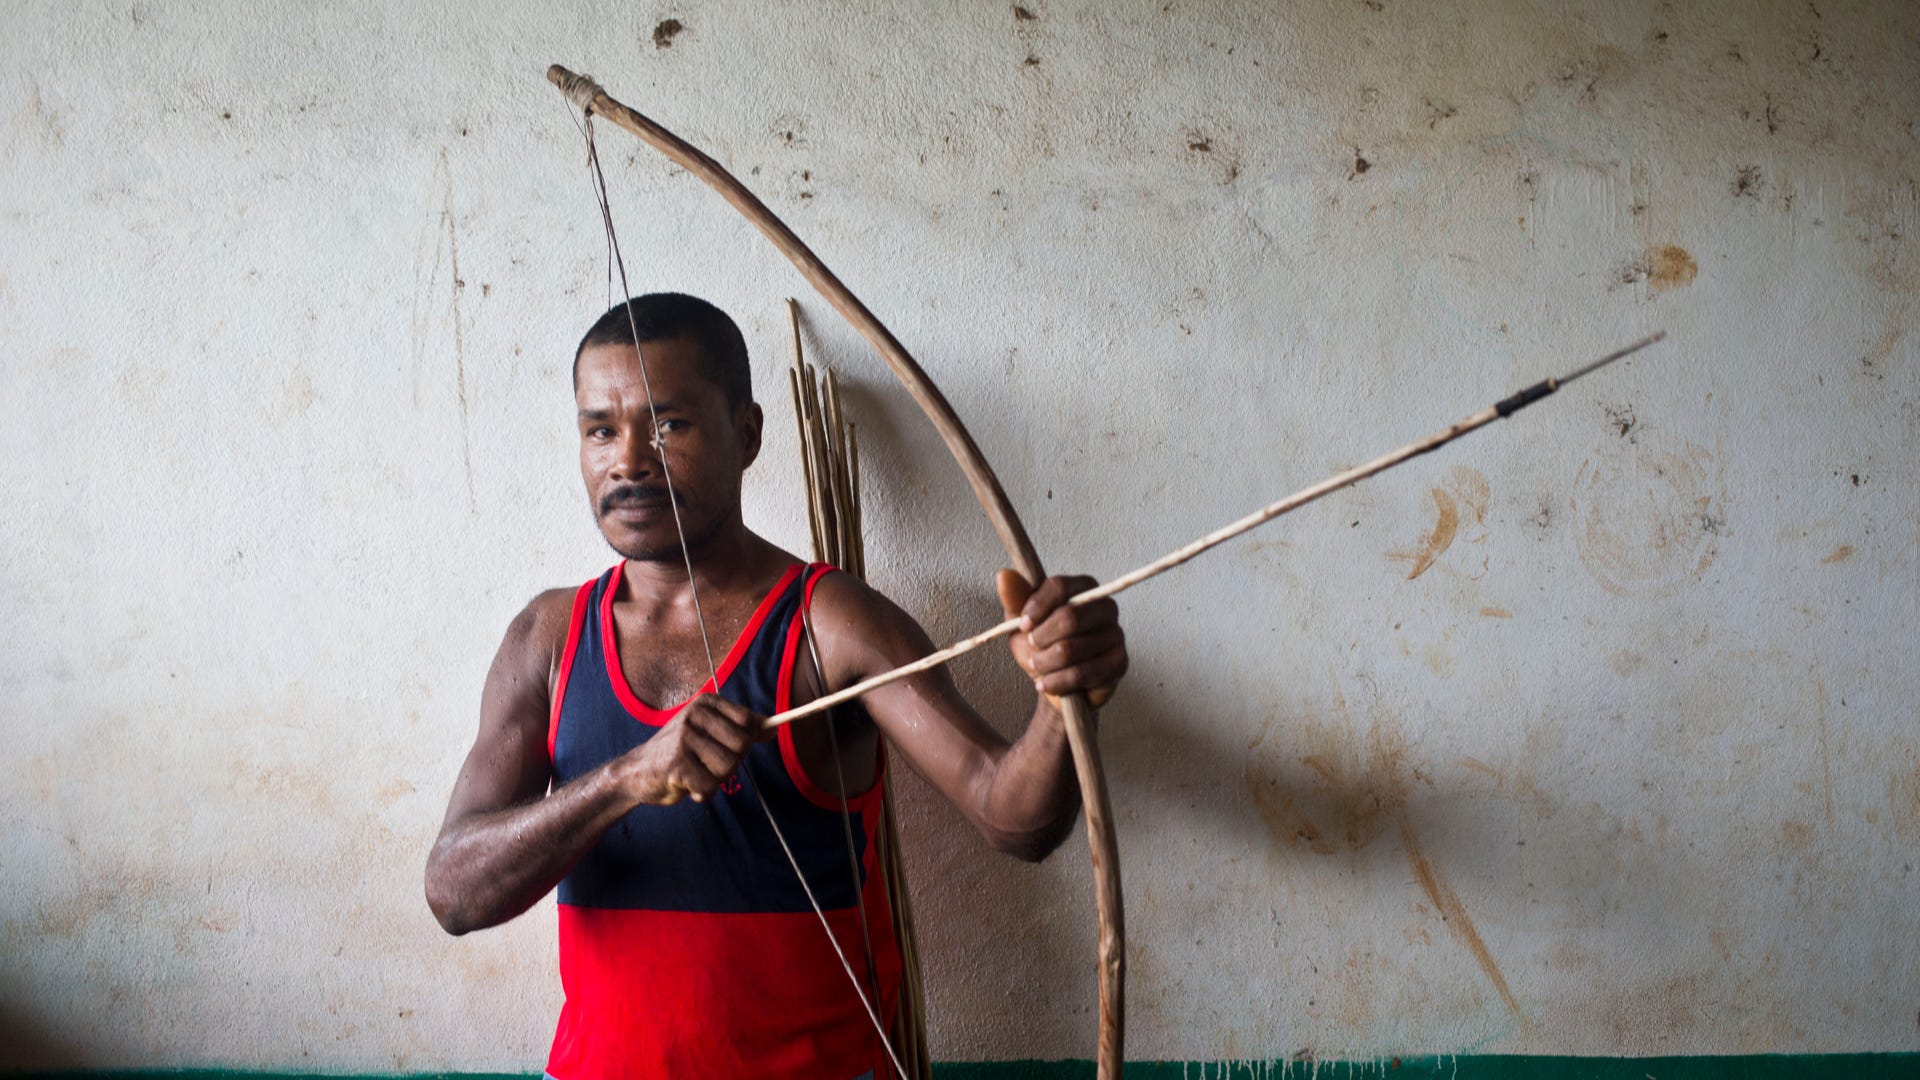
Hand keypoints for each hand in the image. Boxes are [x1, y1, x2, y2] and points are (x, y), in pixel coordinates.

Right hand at [623, 693, 761, 804]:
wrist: (636, 772)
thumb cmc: (680, 752)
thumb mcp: (710, 731)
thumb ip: (741, 728)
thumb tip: (773, 728)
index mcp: (705, 703)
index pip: (748, 721)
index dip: (745, 741)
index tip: (725, 747)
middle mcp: (694, 715)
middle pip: (742, 745)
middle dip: (731, 762)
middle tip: (708, 764)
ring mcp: (684, 738)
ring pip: (728, 767)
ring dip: (715, 779)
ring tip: (696, 773)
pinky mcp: (676, 764)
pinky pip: (710, 787)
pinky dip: (703, 793)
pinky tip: (687, 785)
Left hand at [995, 570, 1126, 708]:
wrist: (1055, 683)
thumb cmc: (1042, 646)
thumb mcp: (1021, 623)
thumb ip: (1015, 599)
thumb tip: (1005, 576)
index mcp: (1083, 588)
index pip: (1060, 586)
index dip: (1037, 606)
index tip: (1023, 624)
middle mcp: (1105, 607)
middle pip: (1070, 617)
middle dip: (1041, 638)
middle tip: (1033, 648)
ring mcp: (1116, 635)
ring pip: (1071, 649)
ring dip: (1044, 664)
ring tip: (1039, 667)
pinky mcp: (1119, 663)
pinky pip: (1082, 673)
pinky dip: (1057, 682)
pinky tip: (1048, 682)